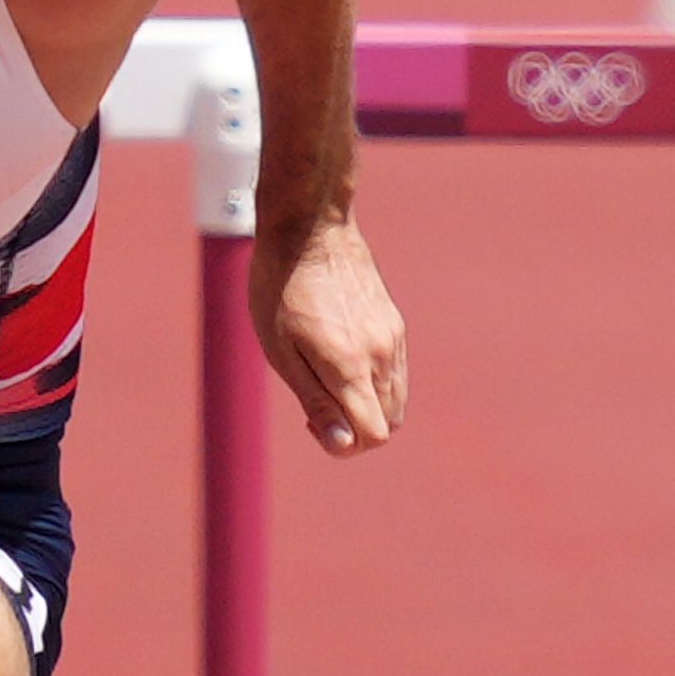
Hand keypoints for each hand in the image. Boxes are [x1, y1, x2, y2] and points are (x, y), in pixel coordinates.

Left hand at [249, 217, 407, 455]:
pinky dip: (374, 383)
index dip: (344, 444)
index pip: (373, 435)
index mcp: (351, 365)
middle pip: (388, 422)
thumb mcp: (281, 349)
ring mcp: (393, 337)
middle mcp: (382, 354)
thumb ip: (316, 399)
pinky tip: (339, 359)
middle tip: (314, 406)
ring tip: (323, 380)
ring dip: (366, 406)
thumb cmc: (280, 289)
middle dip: (355, 429)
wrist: (309, 230)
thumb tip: (344, 444)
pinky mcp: (395, 323)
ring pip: (395, 399)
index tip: (312, 423)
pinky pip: (396, 372)